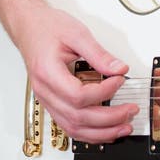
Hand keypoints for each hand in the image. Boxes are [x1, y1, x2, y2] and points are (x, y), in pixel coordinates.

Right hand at [15, 2, 138, 143]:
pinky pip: (68, 125)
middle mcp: (45, 92)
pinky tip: (104, 130)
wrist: (29, 26)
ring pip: (72, 128)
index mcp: (48, 73)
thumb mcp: (77, 33)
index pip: (78, 95)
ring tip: (122, 127)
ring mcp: (47, 100)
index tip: (120, 80)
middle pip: (77, 118)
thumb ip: (99, 53)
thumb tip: (119, 68)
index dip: (103, 92)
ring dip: (100, 133)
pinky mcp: (52, 101)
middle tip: (130, 111)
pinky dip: (88, 132)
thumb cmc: (47, 28)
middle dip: (108, 119)